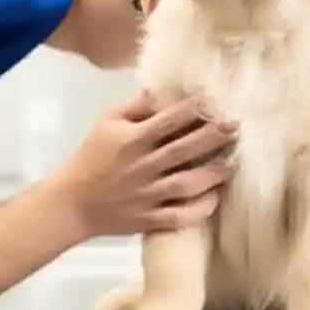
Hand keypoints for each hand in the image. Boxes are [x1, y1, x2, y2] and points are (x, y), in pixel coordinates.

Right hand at [50, 90, 236, 238]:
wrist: (72, 202)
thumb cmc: (92, 156)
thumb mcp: (106, 122)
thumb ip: (135, 106)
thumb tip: (164, 90)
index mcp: (132, 140)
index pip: (169, 120)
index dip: (195, 109)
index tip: (217, 100)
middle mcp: (143, 167)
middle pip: (185, 149)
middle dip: (214, 136)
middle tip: (237, 126)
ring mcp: (148, 196)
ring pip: (188, 184)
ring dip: (214, 173)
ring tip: (234, 161)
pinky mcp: (150, 220)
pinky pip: (181, 216)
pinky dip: (200, 209)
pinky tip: (216, 197)